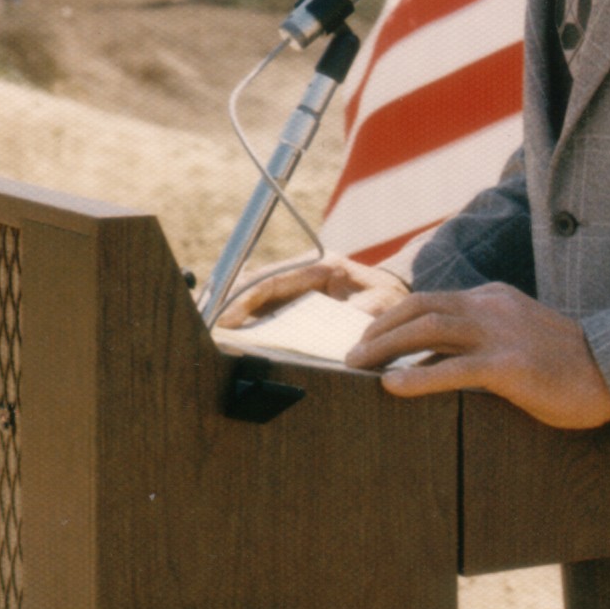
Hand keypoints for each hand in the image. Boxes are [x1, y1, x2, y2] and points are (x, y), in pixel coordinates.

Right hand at [215, 254, 408, 327]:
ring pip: (259, 296)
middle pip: (257, 284)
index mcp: (323, 267)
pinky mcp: (300, 299)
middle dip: (231, 304)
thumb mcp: (381, 306)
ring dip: (237, 314)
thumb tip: (338, 331)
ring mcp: (302, 285)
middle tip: (208, 328)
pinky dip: (251, 321)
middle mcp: (307, 273)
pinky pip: (268, 308)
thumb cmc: (392, 298)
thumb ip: (360, 316)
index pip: (273, 279)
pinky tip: (236, 341)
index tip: (225, 319)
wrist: (401, 293)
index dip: (244, 297)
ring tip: (213, 338)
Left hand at [347, 282, 609, 429]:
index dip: (395, 316)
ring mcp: (502, 334)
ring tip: (358, 366)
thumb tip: (426, 365)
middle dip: (380, 329)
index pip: (433, 299)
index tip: (369, 337)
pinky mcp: (511, 366)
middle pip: (421, 307)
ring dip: (385, 346)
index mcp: (496, 298)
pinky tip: (392, 387)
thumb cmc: (566, 366)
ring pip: (429, 329)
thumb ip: (479, 342)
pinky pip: (453, 368)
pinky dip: (416, 376)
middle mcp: (494, 307)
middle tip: (353, 353)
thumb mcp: (519, 339)